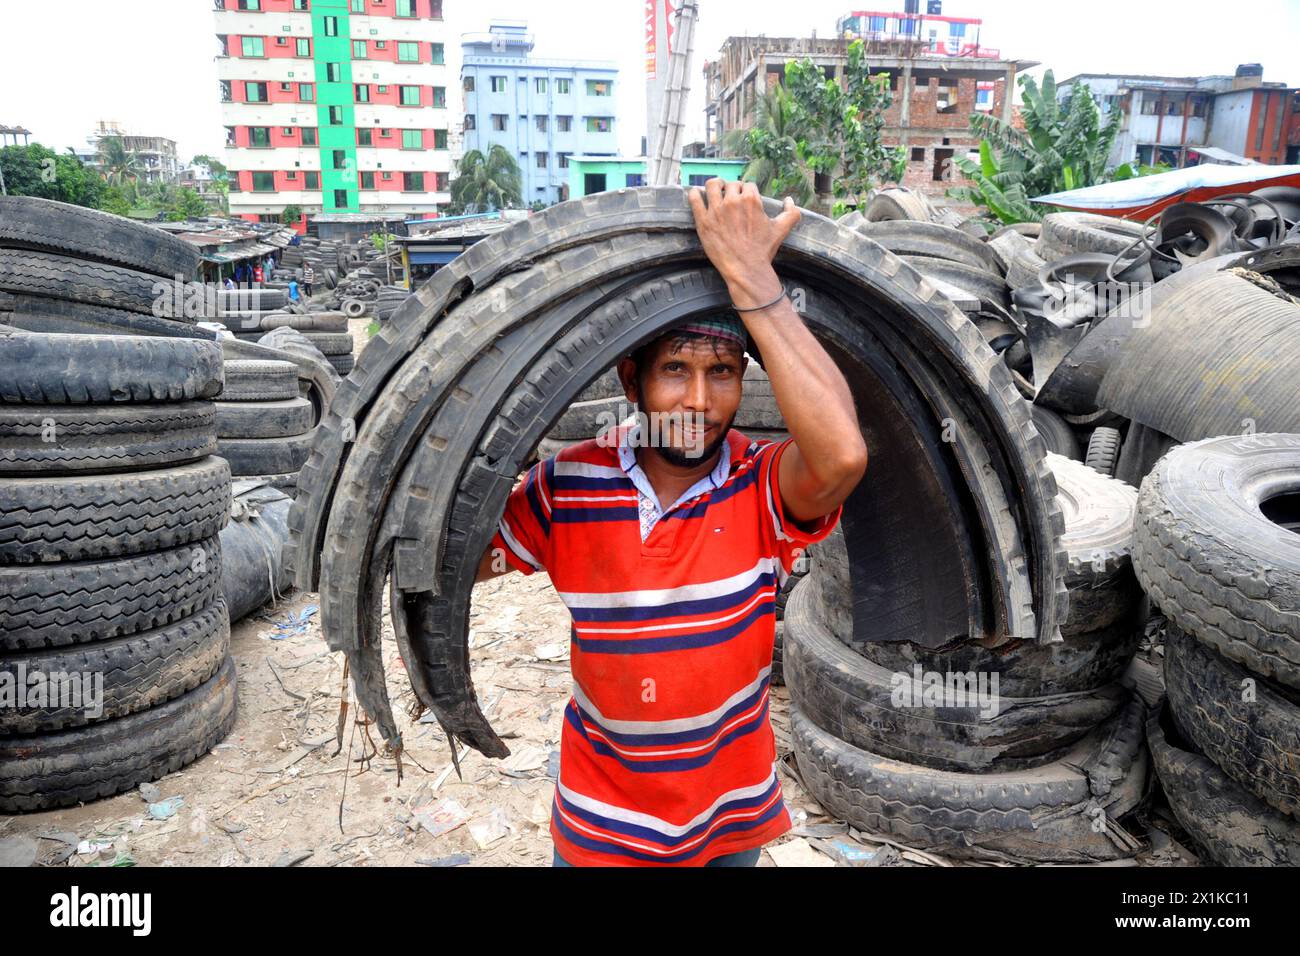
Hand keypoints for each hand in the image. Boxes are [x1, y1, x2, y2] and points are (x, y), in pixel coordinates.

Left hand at [688, 180, 800, 308]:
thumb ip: (791, 213)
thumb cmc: (763, 250)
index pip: (748, 185)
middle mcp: (732, 201)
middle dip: (732, 189)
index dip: (747, 191)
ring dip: (714, 185)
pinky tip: (697, 195)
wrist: (745, 269)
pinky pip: (695, 199)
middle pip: (731, 184)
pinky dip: (695, 194)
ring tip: (715, 191)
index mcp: (751, 200)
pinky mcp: (703, 221)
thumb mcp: (781, 230)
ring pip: (712, 185)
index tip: (744, 198)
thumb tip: (790, 200)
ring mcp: (716, 210)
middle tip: (730, 198)